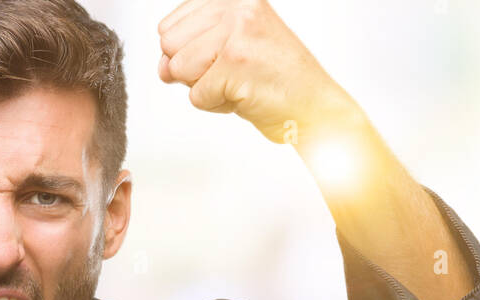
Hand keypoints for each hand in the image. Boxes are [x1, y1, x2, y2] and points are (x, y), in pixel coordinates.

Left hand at [157, 0, 352, 142]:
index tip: (227, 58)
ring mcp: (236, 33)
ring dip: (205, 87)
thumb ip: (193, 47)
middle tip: (233, 73)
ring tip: (240, 84)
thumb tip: (162, 66)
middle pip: (169, 45)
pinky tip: (245, 97)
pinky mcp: (234, 64)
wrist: (318, 108)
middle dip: (193, 69)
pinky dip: (217, 105)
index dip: (190, 53)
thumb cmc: (279, 80)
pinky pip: (196, 96)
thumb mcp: (235, 47)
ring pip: (179, 69)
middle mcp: (236, 7)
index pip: (171, 25)